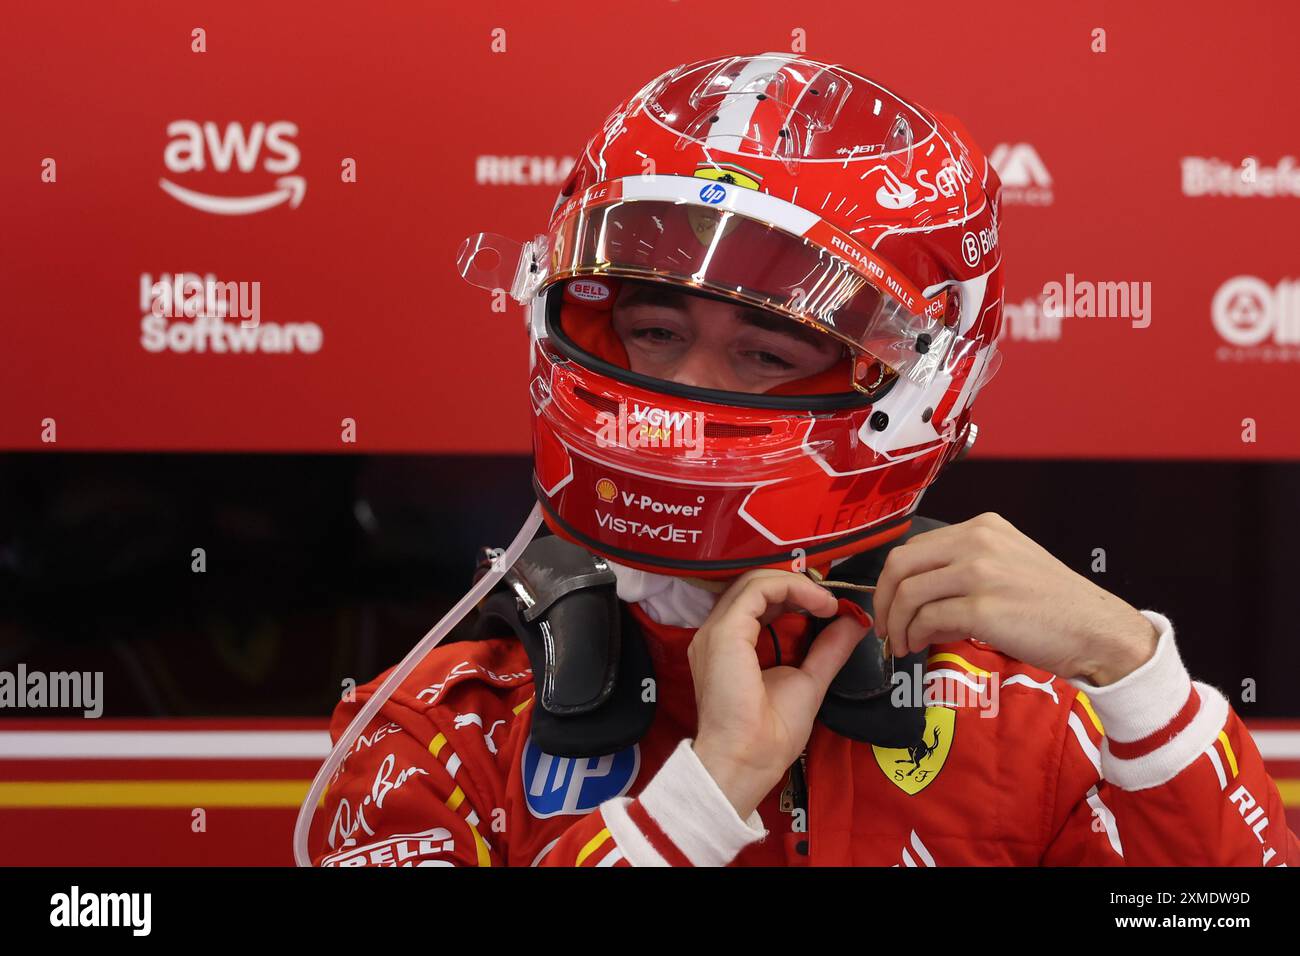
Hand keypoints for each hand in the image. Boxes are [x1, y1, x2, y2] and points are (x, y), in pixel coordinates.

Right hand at [689, 569, 869, 819]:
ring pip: (755, 580)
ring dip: (797, 584)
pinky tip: (819, 604)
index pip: (757, 600)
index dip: (793, 594)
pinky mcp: (726, 631)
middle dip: (795, 585)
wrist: (750, 760)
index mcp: (731, 644)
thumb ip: (828, 649)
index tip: (828, 608)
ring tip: (827, 603)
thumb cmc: (771, 733)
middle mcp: (718, 632)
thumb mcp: (809, 680)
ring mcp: (717, 630)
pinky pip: (759, 589)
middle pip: (754, 584)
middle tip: (829, 601)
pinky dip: (792, 588)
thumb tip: (853, 621)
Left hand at [871, 513, 1157, 685]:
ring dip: (897, 624)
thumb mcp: (1008, 566)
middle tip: (884, 626)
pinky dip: (916, 635)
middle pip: (901, 564)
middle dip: (882, 599)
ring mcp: (980, 573)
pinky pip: (928, 619)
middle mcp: (978, 542)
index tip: (889, 603)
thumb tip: (917, 596)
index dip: (892, 579)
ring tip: (903, 643)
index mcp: (982, 528)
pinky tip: (921, 646)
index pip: (915, 546)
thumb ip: (963, 569)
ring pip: (908, 593)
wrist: (1098, 631)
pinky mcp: (983, 608)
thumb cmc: (1055, 607)